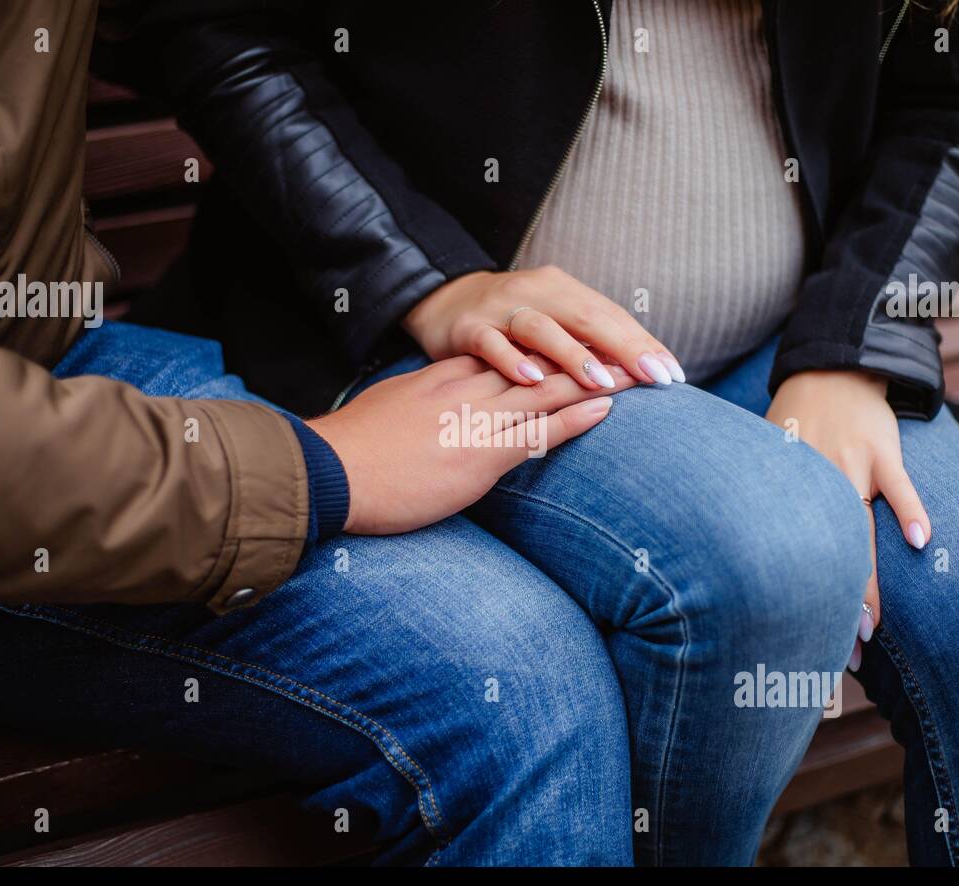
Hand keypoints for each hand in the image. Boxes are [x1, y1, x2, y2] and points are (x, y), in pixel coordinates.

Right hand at [307, 353, 634, 533]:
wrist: (327, 471)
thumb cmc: (349, 455)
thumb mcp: (388, 417)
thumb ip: (417, 411)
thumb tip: (426, 420)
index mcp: (440, 380)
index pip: (503, 356)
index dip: (542, 350)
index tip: (574, 341)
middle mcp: (463, 390)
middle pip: (533, 364)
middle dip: (578, 355)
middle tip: (621, 344)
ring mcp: (474, 418)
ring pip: (545, 389)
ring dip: (591, 378)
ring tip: (631, 368)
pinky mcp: (480, 452)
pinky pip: (540, 430)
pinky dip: (577, 416)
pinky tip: (607, 407)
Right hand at [402, 266, 685, 389]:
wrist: (443, 300)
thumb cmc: (511, 321)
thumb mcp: (553, 321)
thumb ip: (589, 341)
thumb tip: (645, 368)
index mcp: (563, 290)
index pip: (611, 317)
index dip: (642, 344)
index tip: (672, 374)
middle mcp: (536, 293)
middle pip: (585, 318)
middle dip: (621, 349)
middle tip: (651, 378)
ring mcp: (500, 310)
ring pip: (541, 329)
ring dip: (571, 356)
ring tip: (599, 382)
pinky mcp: (468, 329)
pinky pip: (492, 344)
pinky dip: (511, 361)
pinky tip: (531, 380)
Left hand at [765, 370, 930, 671]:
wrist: (831, 370)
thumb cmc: (795, 425)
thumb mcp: (766, 459)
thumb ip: (762, 502)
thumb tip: (735, 556)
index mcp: (783, 490)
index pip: (788, 555)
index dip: (793, 602)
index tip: (794, 644)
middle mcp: (813, 483)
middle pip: (823, 557)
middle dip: (831, 610)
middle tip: (837, 657)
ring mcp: (851, 466)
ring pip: (858, 533)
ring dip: (866, 585)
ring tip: (869, 630)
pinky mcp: (882, 451)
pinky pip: (899, 487)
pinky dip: (910, 511)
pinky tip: (922, 543)